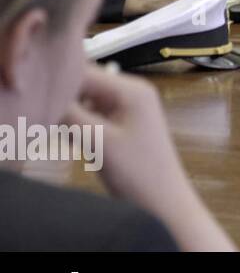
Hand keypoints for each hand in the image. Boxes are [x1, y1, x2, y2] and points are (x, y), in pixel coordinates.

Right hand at [64, 66, 235, 250]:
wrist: (162, 200)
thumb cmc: (136, 171)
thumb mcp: (98, 141)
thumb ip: (71, 114)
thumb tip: (49, 95)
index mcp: (131, 89)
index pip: (85, 71)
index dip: (60, 85)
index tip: (45, 104)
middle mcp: (132, 91)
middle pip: (85, 84)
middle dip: (67, 102)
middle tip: (62, 126)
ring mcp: (130, 106)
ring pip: (86, 100)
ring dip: (74, 116)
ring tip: (79, 139)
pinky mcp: (125, 122)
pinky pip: (94, 114)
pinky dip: (83, 126)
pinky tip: (84, 144)